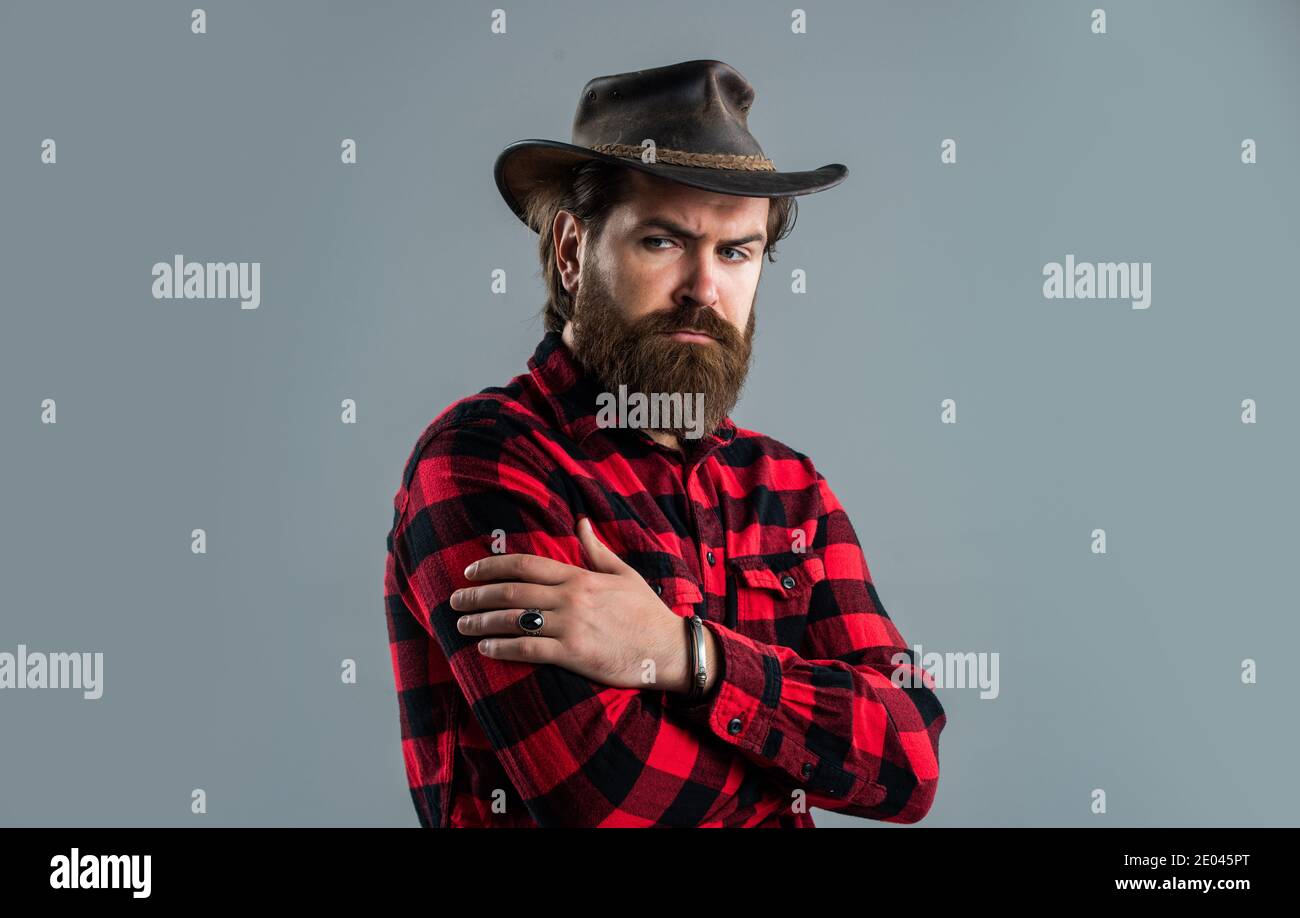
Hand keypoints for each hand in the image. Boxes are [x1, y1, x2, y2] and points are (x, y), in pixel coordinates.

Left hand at [450, 517, 690, 690]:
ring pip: (514, 620)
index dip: (493, 566)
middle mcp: (570, 598)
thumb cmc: (646, 612)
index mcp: (579, 576)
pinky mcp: (573, 654)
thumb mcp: (624, 573)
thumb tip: (581, 522)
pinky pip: (528, 649)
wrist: (668, 648)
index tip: (471, 571)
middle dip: (477, 595)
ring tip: (461, 625)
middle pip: (511, 592)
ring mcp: (571, 626)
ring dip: (482, 622)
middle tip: (454, 600)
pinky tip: (485, 648)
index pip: (526, 565)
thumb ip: (596, 549)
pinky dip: (502, 648)